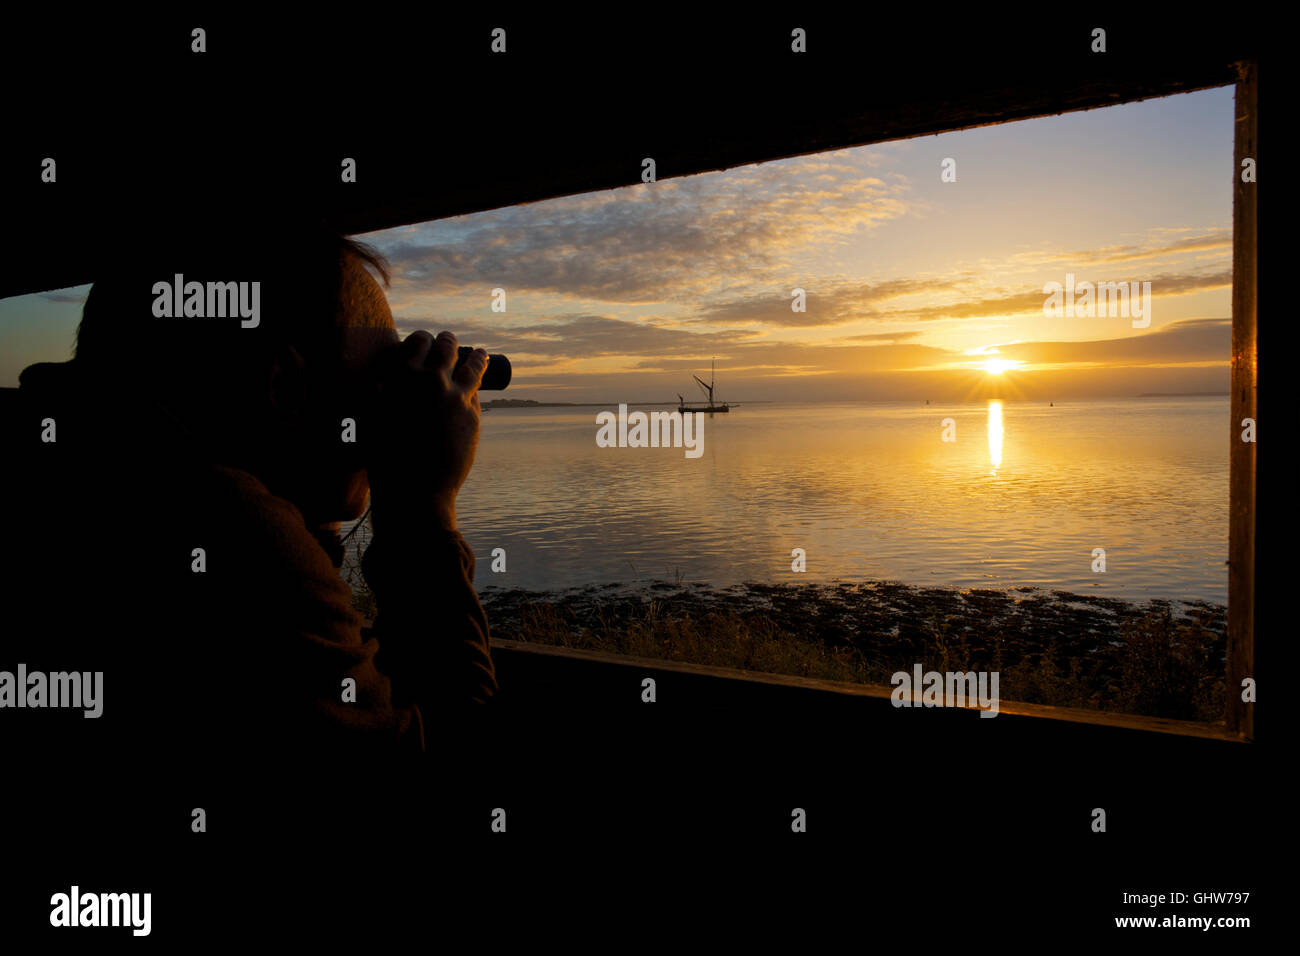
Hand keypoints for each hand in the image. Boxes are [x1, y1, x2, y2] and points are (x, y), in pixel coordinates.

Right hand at [364, 330, 487, 533]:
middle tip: (449, 340)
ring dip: (477, 356)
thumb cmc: (385, 457)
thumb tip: (384, 380)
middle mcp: (429, 380)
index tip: (426, 340)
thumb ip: (381, 394)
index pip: (418, 340)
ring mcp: (454, 395)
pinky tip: (482, 384)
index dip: (424, 339)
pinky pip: (476, 393)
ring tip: (481, 354)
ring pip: (472, 365)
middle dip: (448, 341)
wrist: (412, 487)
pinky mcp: (472, 414)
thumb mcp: (374, 418)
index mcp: (400, 376)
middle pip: (447, 346)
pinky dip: (478, 385)